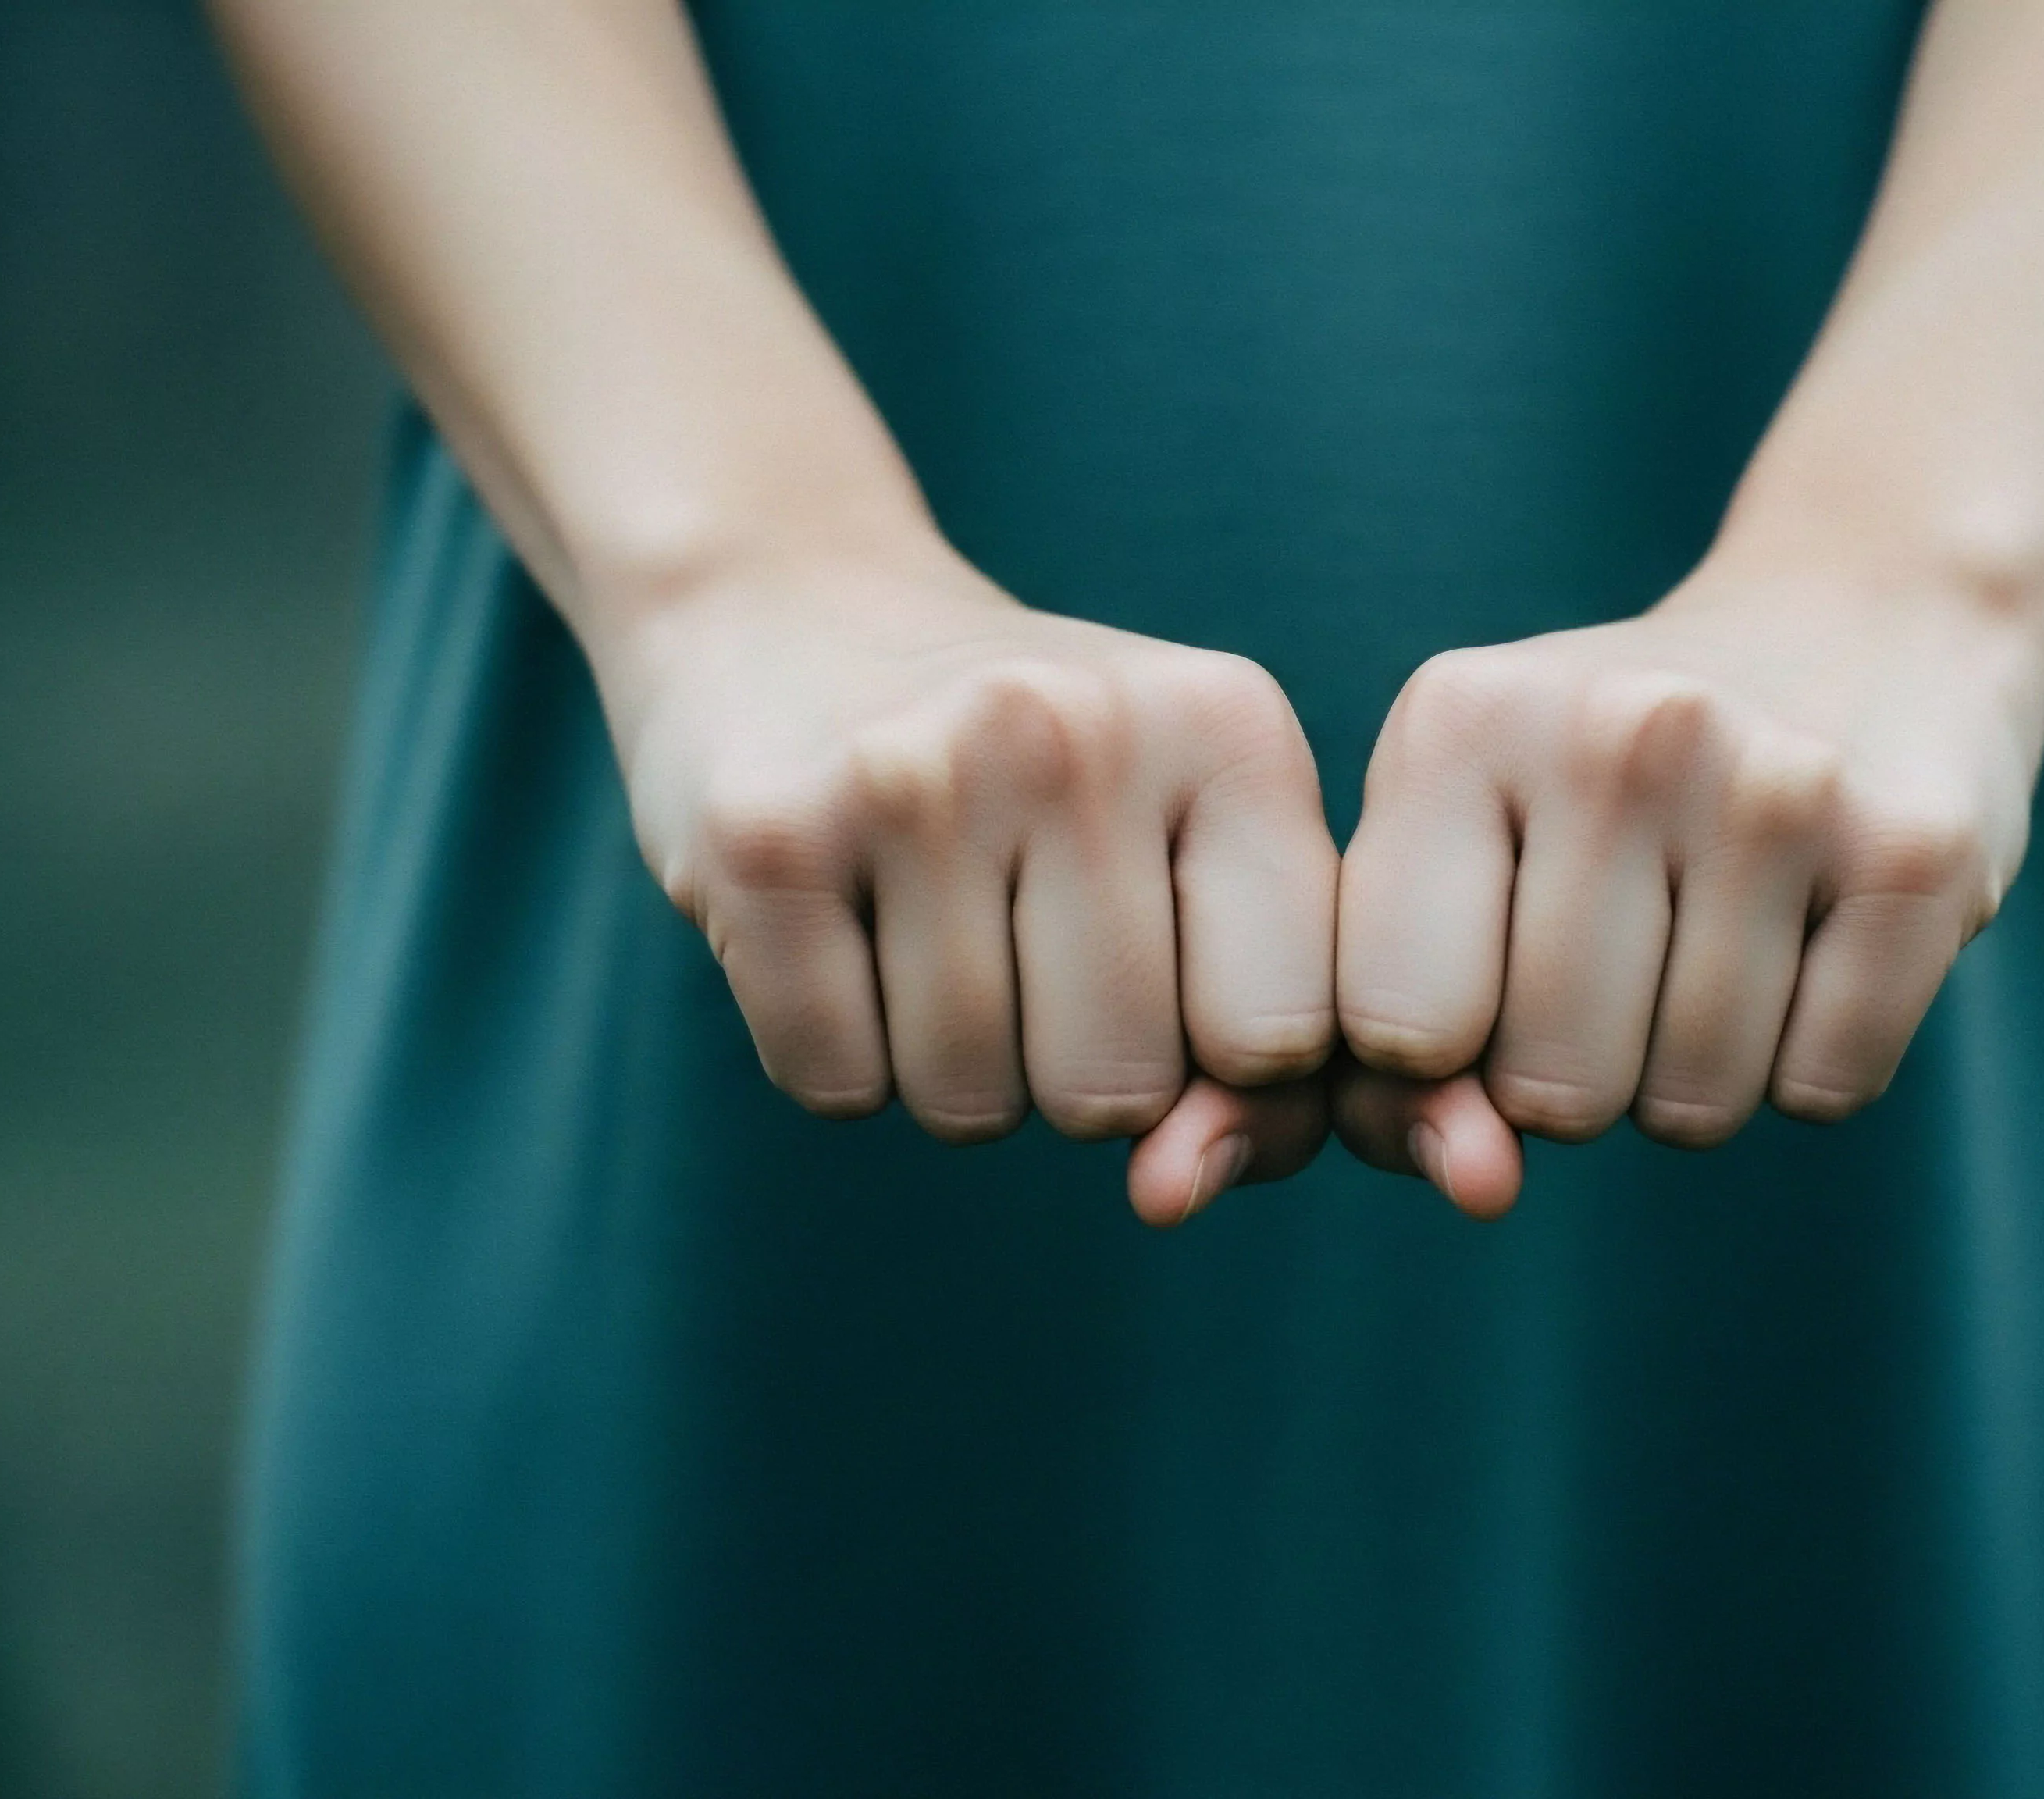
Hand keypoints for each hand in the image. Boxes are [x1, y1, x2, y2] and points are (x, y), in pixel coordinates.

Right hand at [587, 545, 1339, 1213]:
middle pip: (1113, 1092)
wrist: (790, 609)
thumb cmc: (1045, 785)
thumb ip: (1266, 1056)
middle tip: (1021, 933)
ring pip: (970, 1105)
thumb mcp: (1195, 857)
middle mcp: (1080, 731)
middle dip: (1071, 1070)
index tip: (1170, 972)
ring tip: (929, 919)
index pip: (1279, 1040)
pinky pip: (837, 1084)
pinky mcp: (764, 837)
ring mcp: (914, 775)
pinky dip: (837, 1051)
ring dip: (951, 1065)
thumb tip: (1175, 1193)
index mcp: (1231, 729)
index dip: (1216, 1063)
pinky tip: (837, 926)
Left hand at [1336, 564, 2043, 1154]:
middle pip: (1553, 1091)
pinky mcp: (1920, 853)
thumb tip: (1475, 1185)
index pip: (1397, 1033)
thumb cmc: (1601, 787)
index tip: (1488, 964)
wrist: (1863, 618)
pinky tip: (1818, 937)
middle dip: (1579, 1070)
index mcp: (1460, 722)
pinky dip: (1814, 1057)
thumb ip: (1391, 1052)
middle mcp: (1618, 733)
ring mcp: (1780, 787)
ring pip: (1692, 1108)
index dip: (1444, 1051)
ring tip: (1720, 928)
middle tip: (1628, 942)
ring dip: (1696, 1070)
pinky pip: (1822, 1089)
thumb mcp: (1457, 852)